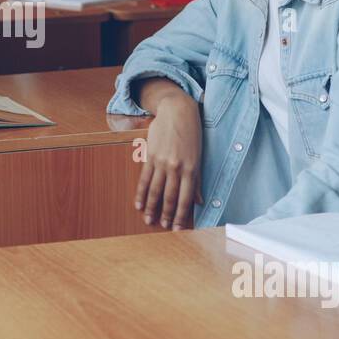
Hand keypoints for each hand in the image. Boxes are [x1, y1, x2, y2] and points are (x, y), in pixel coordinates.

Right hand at [135, 94, 202, 229]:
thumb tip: (200, 201)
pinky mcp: (151, 156)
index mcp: (191, 169)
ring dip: (151, 207)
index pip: (185, 198)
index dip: (181, 215)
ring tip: (148, 219)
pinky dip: (141, 193)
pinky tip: (139, 204)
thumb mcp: (198, 156)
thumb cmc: (191, 133)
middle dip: (166, 214)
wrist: (177, 110)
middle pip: (169, 197)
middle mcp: (176, 167)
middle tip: (162, 227)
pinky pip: (144, 178)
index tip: (177, 228)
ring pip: (155, 190)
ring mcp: (162, 162)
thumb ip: (197, 180)